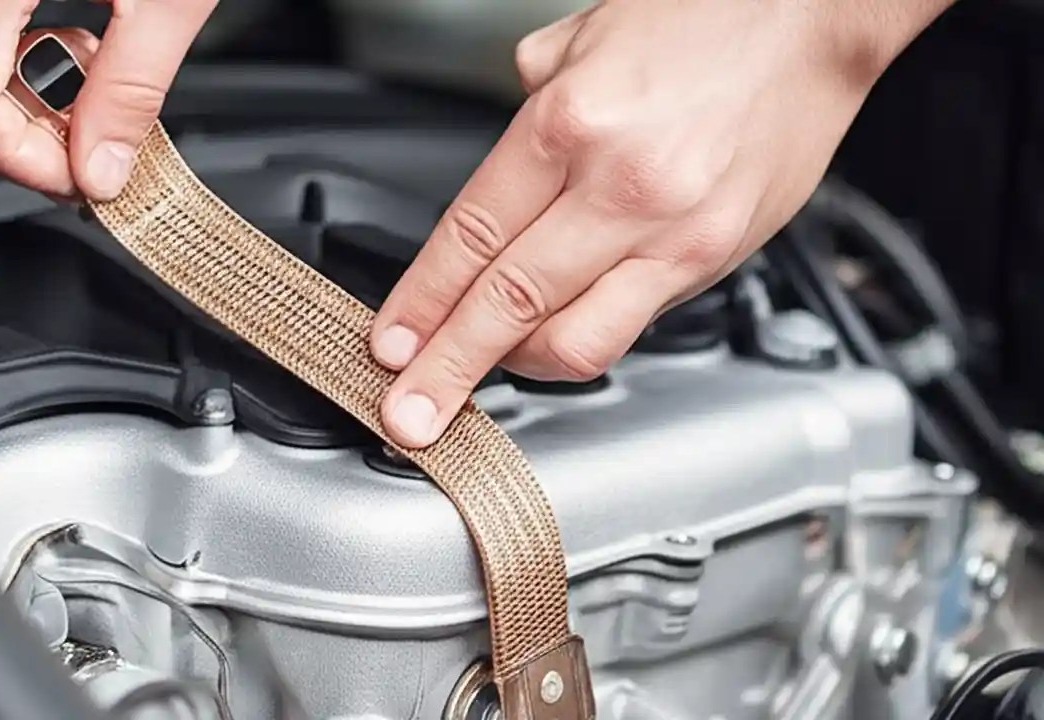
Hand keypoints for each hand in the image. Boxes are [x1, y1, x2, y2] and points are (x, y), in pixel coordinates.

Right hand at [0, 0, 216, 200]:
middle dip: (12, 143)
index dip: (21, 160)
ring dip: (9, 105)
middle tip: (87, 155)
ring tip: (88, 97)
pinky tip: (72, 50)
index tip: (82, 180)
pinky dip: (4, 62)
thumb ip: (129, 91)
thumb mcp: (169, 1)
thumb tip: (100, 172)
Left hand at [371, 0, 954, 447]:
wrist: (817, 14)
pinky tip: (555, 338)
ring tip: (480, 373)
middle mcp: (621, 187)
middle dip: (447, 368)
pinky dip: (583, 342)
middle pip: (509, 304)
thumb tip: (505, 162)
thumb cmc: (709, 13)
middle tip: (408, 412)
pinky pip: (634, 326)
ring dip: (516, 368)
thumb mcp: (586, 37)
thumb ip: (532, 105)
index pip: (471, 238)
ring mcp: (674, 232)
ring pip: (577, 340)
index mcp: (572, 125)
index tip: (390, 345)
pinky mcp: (715, 257)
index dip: (421, 303)